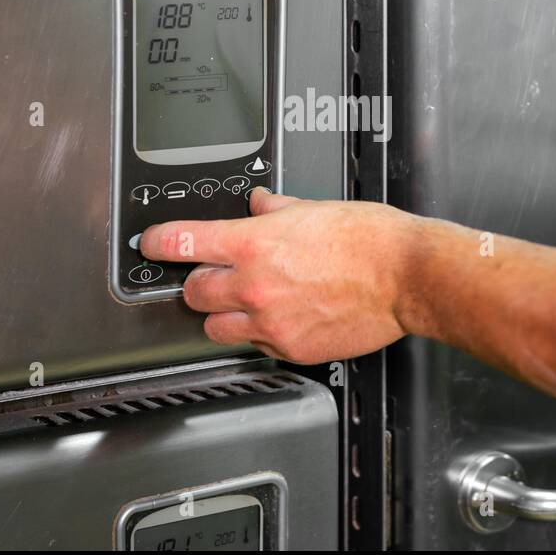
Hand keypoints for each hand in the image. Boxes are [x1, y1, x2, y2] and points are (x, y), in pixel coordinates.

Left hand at [138, 188, 421, 362]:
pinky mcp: (291, 348)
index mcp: (255, 243)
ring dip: (222, 314)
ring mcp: (271, 322)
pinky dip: (261, 333)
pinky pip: (257, 345)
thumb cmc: (369, 239)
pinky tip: (281, 317)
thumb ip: (275, 210)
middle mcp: (255, 285)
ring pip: (216, 327)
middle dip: (198, 283)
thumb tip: (259, 207)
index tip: (151, 244)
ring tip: (245, 302)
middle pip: (193, 293)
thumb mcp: (313, 208)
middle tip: (213, 275)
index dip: (158, 242)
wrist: (405, 275)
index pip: (183, 241)